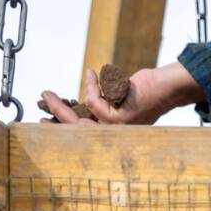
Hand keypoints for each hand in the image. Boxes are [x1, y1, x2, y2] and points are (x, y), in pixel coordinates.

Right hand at [39, 62, 204, 125]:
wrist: (167, 88)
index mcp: (114, 133)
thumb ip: (103, 104)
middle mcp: (116, 136)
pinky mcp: (120, 118)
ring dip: (62, 104)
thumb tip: (83, 101)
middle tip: (43, 98)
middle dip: (57, 115)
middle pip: (78, 130)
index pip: (85, 134)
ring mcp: (118, 129)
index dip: (64, 127)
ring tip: (53, 91)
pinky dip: (90, 85)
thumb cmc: (146, 91)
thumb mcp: (119, 100)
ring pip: (81, 118)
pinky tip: (92, 74)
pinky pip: (93, 102)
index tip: (46, 120)